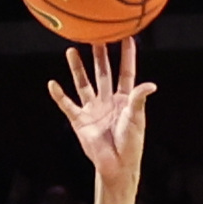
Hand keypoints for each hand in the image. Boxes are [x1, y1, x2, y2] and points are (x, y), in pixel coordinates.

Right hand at [47, 39, 155, 184]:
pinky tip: (52, 84)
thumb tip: (150, 85)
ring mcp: (93, 109)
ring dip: (77, 68)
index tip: (127, 36)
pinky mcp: (80, 121)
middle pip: (103, 73)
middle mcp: (107, 100)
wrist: (116, 166)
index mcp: (124, 99)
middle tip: (95, 36)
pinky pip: (67, 105)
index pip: (126, 72)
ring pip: (83, 84)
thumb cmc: (131, 144)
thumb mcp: (136, 120)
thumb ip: (138, 100)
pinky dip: (59, 96)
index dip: (127, 55)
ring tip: (71, 51)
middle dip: (99, 55)